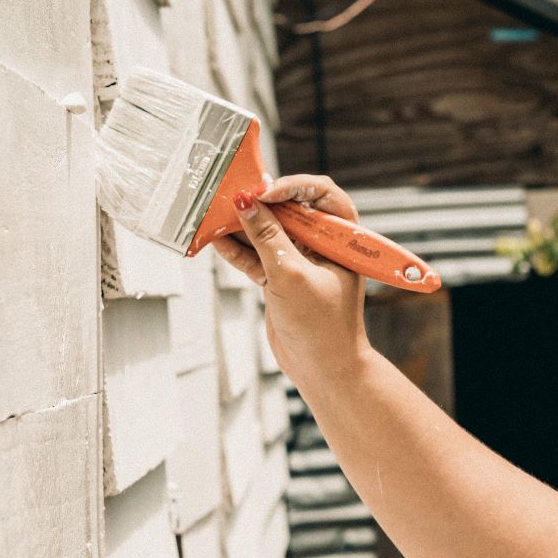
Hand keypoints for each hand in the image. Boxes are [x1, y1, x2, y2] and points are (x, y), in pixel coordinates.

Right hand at [211, 174, 370, 388]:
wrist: (324, 371)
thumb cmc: (323, 328)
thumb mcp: (291, 276)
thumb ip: (268, 238)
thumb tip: (246, 203)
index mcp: (342, 238)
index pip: (322, 194)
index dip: (294, 186)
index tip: (264, 192)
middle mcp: (323, 245)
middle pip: (290, 210)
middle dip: (261, 202)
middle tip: (232, 193)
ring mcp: (301, 262)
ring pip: (269, 233)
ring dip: (243, 224)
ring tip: (215, 212)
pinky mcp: (281, 279)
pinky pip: (257, 256)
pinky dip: (238, 249)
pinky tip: (215, 239)